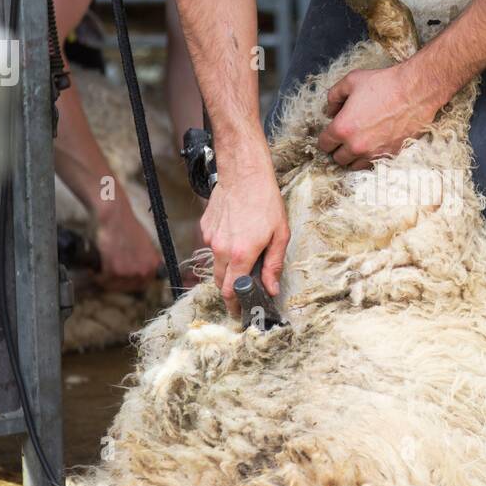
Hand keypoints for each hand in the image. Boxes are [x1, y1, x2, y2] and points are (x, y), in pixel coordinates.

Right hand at [95, 198, 163, 290]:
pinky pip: (104, 280)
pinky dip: (97, 276)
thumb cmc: (127, 227)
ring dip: (105, 280)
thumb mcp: (146, 244)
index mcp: (154, 265)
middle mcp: (145, 271)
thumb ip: (145, 260)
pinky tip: (94, 270)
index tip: (121, 280)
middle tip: (107, 276)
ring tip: (100, 272)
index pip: (144, 285)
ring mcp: (130, 272)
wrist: (115, 217)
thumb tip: (142, 271)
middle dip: (117, 282)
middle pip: (129, 288)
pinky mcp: (115, 271)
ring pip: (115, 286)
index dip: (130, 283)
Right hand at [200, 145, 288, 306]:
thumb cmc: (265, 201)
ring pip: (216, 264)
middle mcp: (221, 249)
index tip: (240, 312)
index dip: (235, 305)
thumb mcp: (280, 235)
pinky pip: (213, 246)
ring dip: (228, 268)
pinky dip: (223, 248)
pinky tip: (237, 235)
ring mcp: (211, 238)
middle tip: (244, 293)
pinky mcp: (206, 228)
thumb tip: (271, 289)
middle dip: (230, 290)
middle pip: (220, 282)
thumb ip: (273, 265)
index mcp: (240, 254)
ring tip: (244, 256)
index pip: (230, 291)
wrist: (244, 174)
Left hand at [317, 62, 441, 168]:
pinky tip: (373, 145)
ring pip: (355, 165)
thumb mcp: (351, 81)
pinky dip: (370, 157)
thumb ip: (334, 96)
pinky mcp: (391, 154)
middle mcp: (357, 146)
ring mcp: (374, 153)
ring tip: (359, 143)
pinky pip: (374, 163)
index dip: (325, 138)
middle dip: (338, 148)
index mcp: (343, 128)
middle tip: (345, 137)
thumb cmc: (384, 84)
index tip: (331, 133)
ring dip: (353, 156)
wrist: (415, 92)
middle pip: (338, 158)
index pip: (324, 144)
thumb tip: (330, 110)